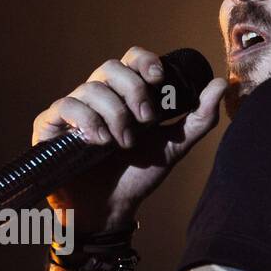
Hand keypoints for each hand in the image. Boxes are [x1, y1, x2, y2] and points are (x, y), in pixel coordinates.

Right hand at [31, 46, 227, 232]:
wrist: (110, 211)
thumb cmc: (137, 177)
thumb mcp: (173, 148)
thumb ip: (198, 119)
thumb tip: (221, 84)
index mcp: (124, 95)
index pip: (131, 60)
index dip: (144, 62)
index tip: (158, 78)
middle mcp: (97, 96)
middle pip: (110, 67)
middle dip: (133, 90)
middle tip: (147, 119)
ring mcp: (72, 110)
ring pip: (90, 88)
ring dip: (114, 113)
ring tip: (122, 143)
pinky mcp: (49, 127)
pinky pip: (64, 106)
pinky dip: (85, 120)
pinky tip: (98, 140)